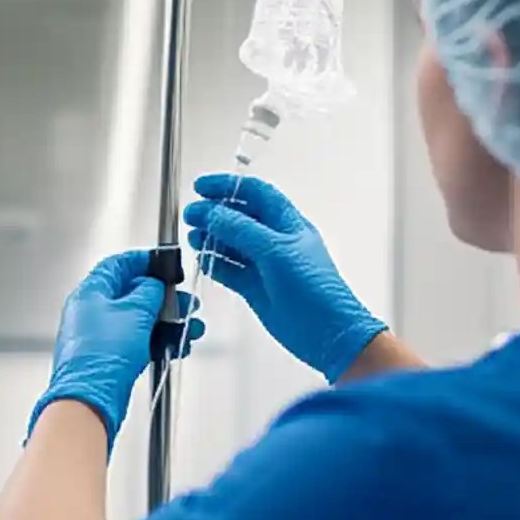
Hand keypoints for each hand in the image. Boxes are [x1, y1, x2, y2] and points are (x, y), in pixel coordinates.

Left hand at [28, 250, 204, 451]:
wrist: (91, 398)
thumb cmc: (101, 356)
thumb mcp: (135, 312)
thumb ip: (149, 292)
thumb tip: (154, 285)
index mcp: (90, 293)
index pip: (117, 265)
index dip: (143, 261)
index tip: (163, 263)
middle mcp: (92, 313)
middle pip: (133, 294)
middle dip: (164, 298)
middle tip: (184, 301)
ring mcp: (101, 336)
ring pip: (140, 321)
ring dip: (167, 322)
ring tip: (190, 327)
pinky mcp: (111, 357)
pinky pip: (139, 342)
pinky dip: (158, 341)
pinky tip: (177, 345)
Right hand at [184, 174, 386, 382]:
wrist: (327, 333)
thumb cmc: (315, 290)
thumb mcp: (276, 251)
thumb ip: (241, 229)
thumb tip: (212, 212)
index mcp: (288, 223)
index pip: (255, 193)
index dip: (228, 186)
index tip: (202, 187)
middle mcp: (276, 240)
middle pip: (240, 217)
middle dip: (214, 213)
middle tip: (192, 215)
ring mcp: (266, 265)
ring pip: (232, 244)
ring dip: (211, 238)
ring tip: (193, 237)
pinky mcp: (257, 288)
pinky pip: (230, 270)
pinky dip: (215, 264)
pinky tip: (203, 261)